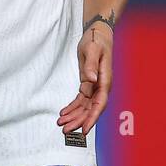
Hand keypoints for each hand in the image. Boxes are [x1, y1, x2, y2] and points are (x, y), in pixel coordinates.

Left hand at [57, 22, 113, 136]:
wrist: (98, 35)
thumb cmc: (96, 40)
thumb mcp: (92, 49)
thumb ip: (90, 65)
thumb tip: (91, 80)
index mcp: (105, 80)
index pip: (99, 103)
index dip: (92, 118)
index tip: (85, 129)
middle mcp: (101, 86)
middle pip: (91, 109)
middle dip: (78, 121)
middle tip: (65, 130)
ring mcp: (95, 87)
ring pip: (85, 107)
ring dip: (74, 117)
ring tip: (61, 125)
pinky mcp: (88, 85)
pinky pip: (81, 100)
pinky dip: (72, 108)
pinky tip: (63, 114)